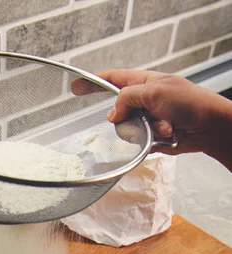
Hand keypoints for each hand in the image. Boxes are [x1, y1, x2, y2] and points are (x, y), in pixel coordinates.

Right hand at [72, 69, 231, 169]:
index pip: (113, 79)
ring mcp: (148, 120)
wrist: (209, 127)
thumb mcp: (155, 92)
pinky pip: (138, 143)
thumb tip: (111, 115)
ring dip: (145, 131)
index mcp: (145, 83)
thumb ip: (128, 99)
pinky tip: (166, 138)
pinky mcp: (152, 138)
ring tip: (165, 128)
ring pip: (127, 130)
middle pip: (118, 110)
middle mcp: (144, 101)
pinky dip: (150, 142)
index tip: (75, 87)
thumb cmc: (189, 103)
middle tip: (142, 119)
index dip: (93, 82)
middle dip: (127, 118)